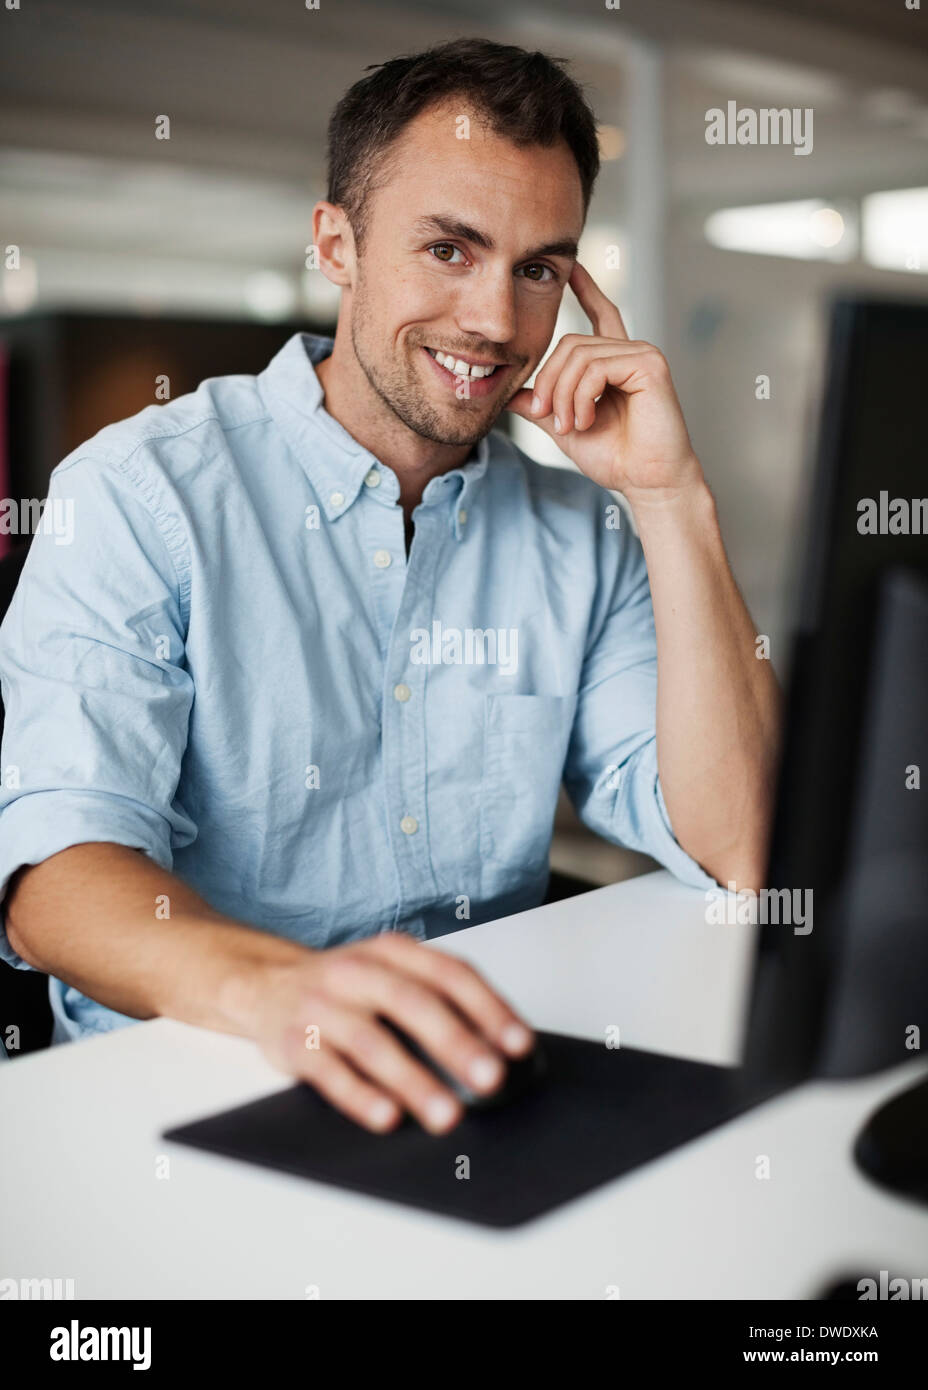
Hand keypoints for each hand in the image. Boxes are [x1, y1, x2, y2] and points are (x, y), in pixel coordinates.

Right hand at [240, 933, 534, 1133]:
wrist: (265, 983)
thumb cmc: (347, 987)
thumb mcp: (392, 974)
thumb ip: (439, 1001)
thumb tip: (498, 1052)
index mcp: (393, 951)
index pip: (449, 973)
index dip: (488, 1008)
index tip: (519, 1044)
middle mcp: (358, 971)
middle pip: (413, 1004)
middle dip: (456, 1043)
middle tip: (491, 1079)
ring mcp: (322, 1005)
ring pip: (372, 1042)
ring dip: (413, 1081)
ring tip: (446, 1115)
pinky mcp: (295, 1041)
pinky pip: (330, 1071)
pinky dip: (360, 1097)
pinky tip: (388, 1118)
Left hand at [506, 262, 704, 499]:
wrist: (646, 481)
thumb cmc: (616, 458)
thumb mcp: (565, 427)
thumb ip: (542, 406)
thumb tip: (510, 394)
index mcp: (614, 362)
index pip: (601, 313)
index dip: (586, 289)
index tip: (573, 267)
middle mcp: (629, 351)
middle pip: (568, 344)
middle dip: (548, 382)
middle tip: (548, 417)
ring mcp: (641, 354)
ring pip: (578, 356)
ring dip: (564, 396)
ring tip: (571, 425)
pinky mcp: (649, 364)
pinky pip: (596, 367)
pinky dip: (581, 396)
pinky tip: (586, 419)